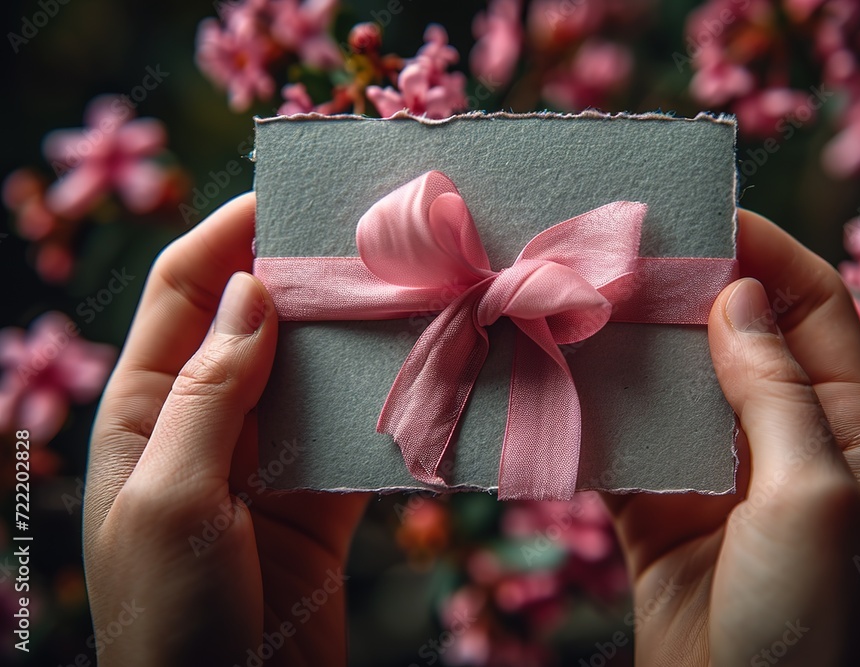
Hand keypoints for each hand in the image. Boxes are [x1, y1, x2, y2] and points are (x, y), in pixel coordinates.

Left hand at [83, 193, 369, 666]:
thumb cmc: (172, 615)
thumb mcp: (172, 499)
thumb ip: (209, 392)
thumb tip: (253, 292)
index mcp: (145, 411)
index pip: (186, 295)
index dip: (228, 236)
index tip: (286, 194)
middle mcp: (206, 422)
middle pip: (258, 323)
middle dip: (306, 277)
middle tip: (371, 239)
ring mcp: (266, 459)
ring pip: (313, 373)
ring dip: (354, 336)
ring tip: (410, 293)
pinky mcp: (318, 496)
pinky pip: (353, 433)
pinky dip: (385, 404)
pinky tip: (426, 376)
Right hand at [603, 210, 859, 664]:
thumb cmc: (808, 628)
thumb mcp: (814, 500)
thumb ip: (778, 394)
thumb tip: (739, 298)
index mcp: (849, 431)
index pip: (815, 308)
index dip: (766, 250)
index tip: (703, 211)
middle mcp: (785, 444)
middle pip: (735, 338)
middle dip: (684, 290)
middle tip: (619, 250)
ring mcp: (719, 480)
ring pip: (675, 388)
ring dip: (631, 348)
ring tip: (576, 300)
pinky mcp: (660, 517)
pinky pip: (627, 448)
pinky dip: (595, 415)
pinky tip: (557, 381)